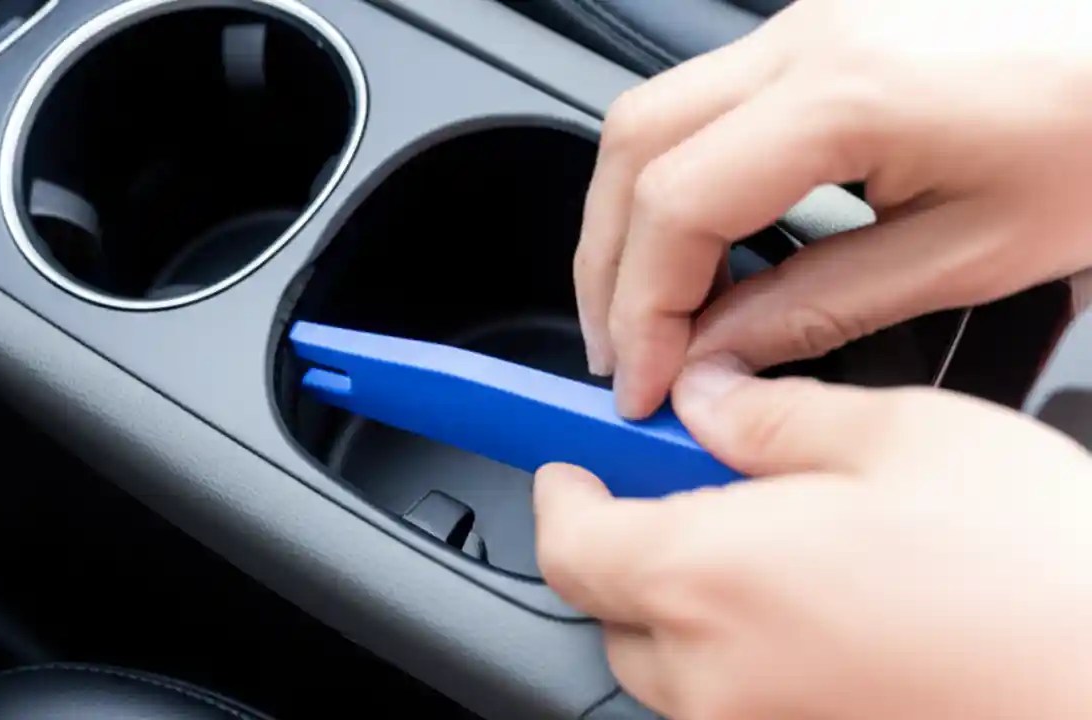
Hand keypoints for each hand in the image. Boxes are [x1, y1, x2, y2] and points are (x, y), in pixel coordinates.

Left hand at [534, 356, 1091, 719]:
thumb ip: (774, 418)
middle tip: (680, 488)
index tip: (568, 465)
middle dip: (625, 543)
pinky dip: (741, 650)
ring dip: (685, 601)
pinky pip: (733, 703)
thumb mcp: (903, 437)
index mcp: (712, 580)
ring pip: (672, 665)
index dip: (560, 497)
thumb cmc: (1038, 572)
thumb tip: (707, 399)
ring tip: (769, 543)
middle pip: (612, 610)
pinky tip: (816, 607)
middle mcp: (717, 678)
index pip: (570, 546)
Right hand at [577, 0, 1091, 417]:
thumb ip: (821, 307)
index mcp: (848, 91)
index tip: (643, 381)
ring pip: (654, 114)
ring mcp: (810, 21)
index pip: (677, 203)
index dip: (641, 308)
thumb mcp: (973, 253)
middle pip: (631, 143)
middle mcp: (810, 36)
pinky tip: (707, 244)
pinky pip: (708, 102)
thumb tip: (716, 354)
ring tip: (654, 308)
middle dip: (606, 263)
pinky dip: (681, 182)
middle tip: (622, 352)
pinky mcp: (823, 30)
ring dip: (632, 218)